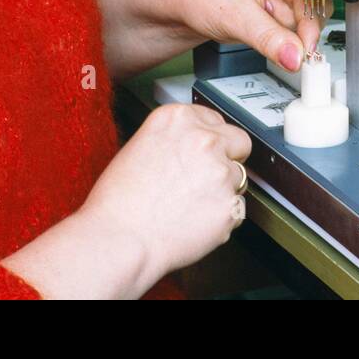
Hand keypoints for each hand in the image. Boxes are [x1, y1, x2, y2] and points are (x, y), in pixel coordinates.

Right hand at [79, 102, 250, 282]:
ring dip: (222, 190)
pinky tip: (195, 222)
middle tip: (207, 177)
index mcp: (178, 119)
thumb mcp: (139, 147)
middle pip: (239, 140)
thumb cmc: (118, 203)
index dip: (211, 138)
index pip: (215, 118)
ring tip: (191, 205)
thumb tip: (189, 148)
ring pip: (238, 177)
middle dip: (229, 157)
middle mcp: (204, 139)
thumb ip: (174, 140)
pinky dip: (221, 217)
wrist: (120, 240)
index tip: (205, 150)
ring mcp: (220, 172)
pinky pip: (236, 209)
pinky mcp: (230, 204)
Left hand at [161, 0, 321, 71]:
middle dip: (288, 24)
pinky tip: (255, 24)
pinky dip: (275, 35)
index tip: (306, 45)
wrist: (176, 3)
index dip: (309, 19)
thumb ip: (270, 39)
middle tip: (261, 21)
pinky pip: (289, 27)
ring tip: (250, 17)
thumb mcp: (236, 17)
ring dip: (278, 30)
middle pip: (311, 6)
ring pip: (301, 21)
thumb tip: (297, 57)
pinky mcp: (277, 3)